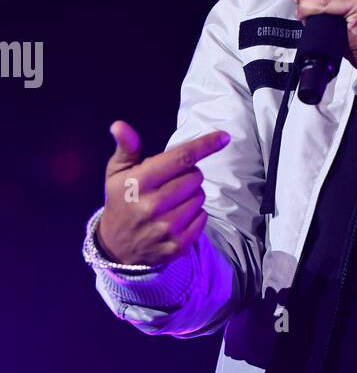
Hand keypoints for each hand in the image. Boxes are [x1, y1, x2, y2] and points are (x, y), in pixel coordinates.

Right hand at [97, 120, 229, 265]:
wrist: (116, 247)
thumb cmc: (121, 202)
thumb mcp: (116, 173)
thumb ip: (126, 148)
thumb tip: (120, 125)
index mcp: (138, 182)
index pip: (180, 158)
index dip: (204, 145)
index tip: (223, 137)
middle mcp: (153, 205)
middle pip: (195, 176)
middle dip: (188, 174)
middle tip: (171, 182)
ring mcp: (167, 227)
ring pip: (200, 196)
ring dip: (191, 194)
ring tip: (172, 200)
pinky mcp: (178, 244)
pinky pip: (203, 217)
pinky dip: (195, 214)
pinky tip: (177, 216)